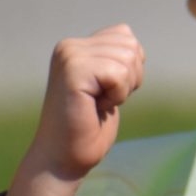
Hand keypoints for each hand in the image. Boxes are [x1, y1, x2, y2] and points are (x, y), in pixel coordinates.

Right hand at [19, 26, 144, 193]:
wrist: (63, 159)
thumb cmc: (88, 128)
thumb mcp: (107, 84)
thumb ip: (115, 58)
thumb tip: (133, 40)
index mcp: (76, 46)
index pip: (126, 36)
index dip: (129, 69)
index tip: (105, 92)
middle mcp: (69, 46)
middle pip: (131, 45)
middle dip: (129, 79)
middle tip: (101, 101)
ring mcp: (69, 56)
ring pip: (128, 58)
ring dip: (121, 89)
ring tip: (96, 104)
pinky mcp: (73, 71)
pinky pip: (119, 74)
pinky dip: (116, 96)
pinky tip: (94, 107)